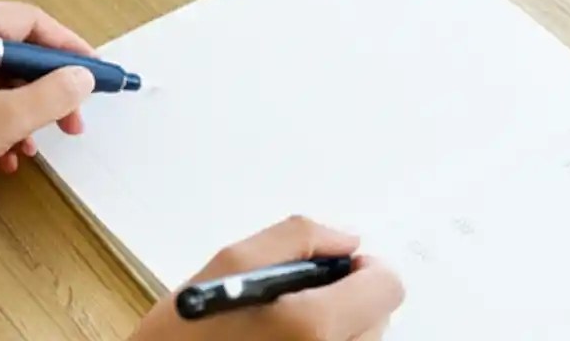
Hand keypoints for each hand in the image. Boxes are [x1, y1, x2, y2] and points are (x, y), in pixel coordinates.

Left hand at [0, 0, 95, 213]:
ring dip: (24, 112)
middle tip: (72, 115)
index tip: (95, 72)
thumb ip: (51, 96)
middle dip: (47, 89)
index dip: (68, 49)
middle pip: (16, 50)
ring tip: (33, 143)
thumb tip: (79, 79)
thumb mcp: (1, 120)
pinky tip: (4, 155)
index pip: (31, 21)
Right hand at [131, 217, 404, 340]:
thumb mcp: (229, 263)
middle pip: (381, 317)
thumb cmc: (182, 335)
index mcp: (312, 325)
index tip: (336, 266)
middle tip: (296, 295)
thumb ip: (296, 238)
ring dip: (339, 326)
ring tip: (281, 325)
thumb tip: (345, 239)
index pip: (387, 287)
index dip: (365, 267)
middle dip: (350, 297)